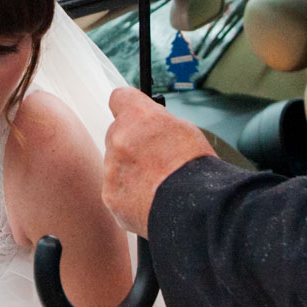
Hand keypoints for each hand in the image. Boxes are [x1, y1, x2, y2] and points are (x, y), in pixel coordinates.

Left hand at [103, 88, 214, 237]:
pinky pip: (116, 190)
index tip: (134, 115)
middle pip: (117, 134)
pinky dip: (129, 195)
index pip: (120, 98)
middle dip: (131, 144)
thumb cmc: (196, 169)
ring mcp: (111, 168)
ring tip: (156, 184)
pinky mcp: (110, 195)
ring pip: (115, 164)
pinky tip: (149, 200)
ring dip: (129, 170)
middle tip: (153, 159)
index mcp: (139, 116)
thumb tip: (149, 125)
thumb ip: (157, 123)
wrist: (195, 209)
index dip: (129, 107)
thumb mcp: (184, 130)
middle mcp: (119, 138)